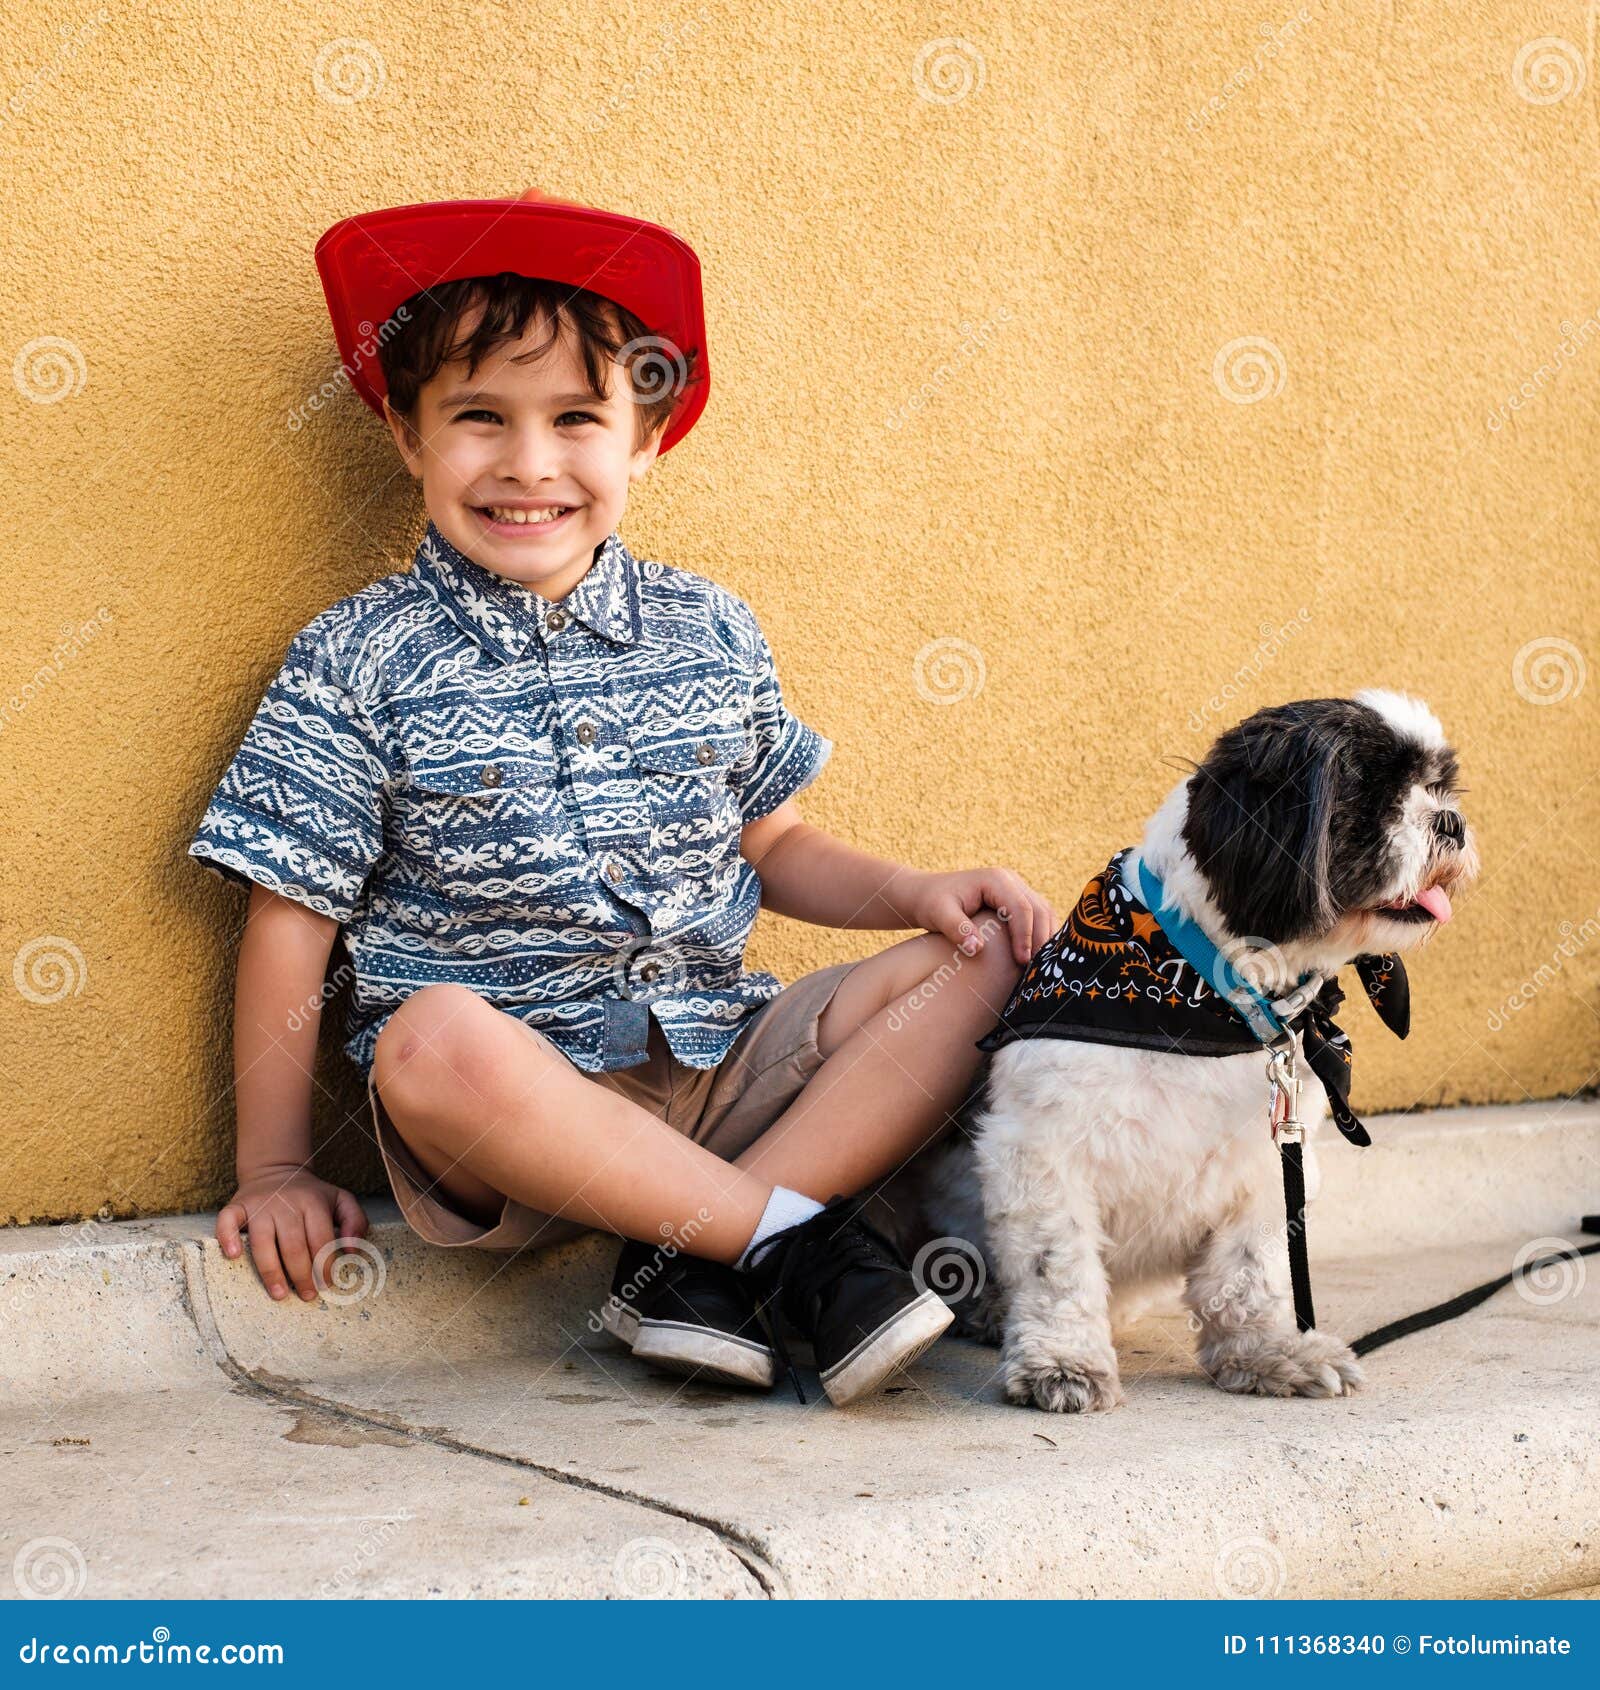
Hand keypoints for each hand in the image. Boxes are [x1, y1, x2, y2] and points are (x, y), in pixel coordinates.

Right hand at [216, 1168, 368, 1302]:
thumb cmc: (312, 1195)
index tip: (326, 1285)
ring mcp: (260, 1206)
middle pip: (293, 1246)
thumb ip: (356, 1221)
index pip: (321, 1240)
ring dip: (271, 1272)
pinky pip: (227, 1221)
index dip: (325, 1265)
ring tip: (280, 1294)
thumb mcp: (341, 1200)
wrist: (278, 1170)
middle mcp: (286, 1204)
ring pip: (263, 1242)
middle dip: (302, 1276)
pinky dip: (228, 1238)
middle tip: (307, 1295)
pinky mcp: (237, 1206)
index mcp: (313, 1203)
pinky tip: (235, 1255)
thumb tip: (351, 1250)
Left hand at [901, 867, 1057, 963]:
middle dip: (1042, 939)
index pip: (1021, 908)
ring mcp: (1016, 890)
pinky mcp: (1016, 902)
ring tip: (1044, 967)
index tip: (1022, 962)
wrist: (925, 894)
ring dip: (1047, 939)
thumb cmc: (930, 903)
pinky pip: (1037, 918)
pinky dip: (1041, 937)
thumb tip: (977, 948)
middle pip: (1039, 909)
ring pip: (1044, 913)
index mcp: (995, 880)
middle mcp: (1011, 881)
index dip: (1024, 935)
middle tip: (1041, 969)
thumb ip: (957, 929)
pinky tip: (1038, 960)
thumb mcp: (938, 914)